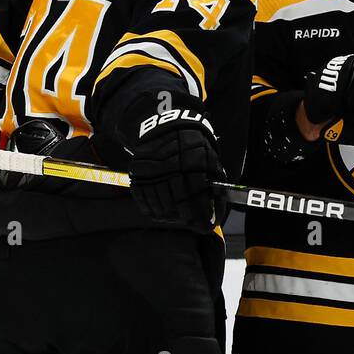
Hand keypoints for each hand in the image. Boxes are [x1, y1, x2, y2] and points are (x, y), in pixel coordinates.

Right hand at [125, 99, 224, 230]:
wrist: (167, 127)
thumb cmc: (193, 146)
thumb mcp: (210, 158)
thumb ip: (214, 184)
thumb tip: (216, 212)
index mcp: (193, 163)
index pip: (196, 198)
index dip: (201, 217)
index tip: (205, 226)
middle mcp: (171, 168)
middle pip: (177, 206)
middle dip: (188, 219)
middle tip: (193, 222)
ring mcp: (152, 172)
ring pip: (160, 207)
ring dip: (171, 217)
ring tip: (178, 216)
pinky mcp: (138, 174)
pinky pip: (144, 202)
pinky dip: (153, 211)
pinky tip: (162, 212)